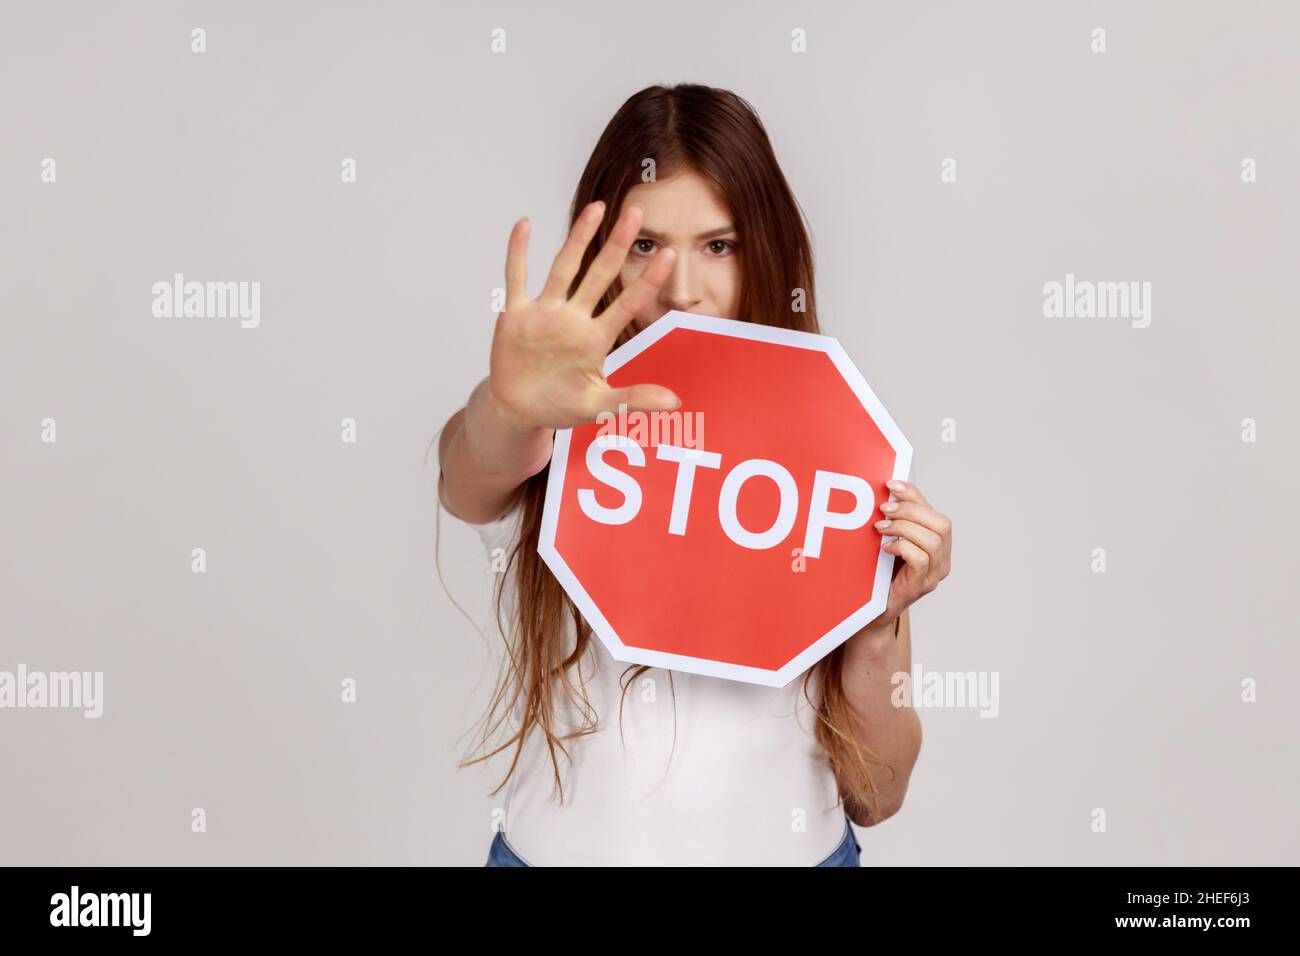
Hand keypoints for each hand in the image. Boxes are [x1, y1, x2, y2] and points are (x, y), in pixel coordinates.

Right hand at [488, 201, 679, 430]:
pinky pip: (517, 278)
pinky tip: (524, 224)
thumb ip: (634, 400)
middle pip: (600, 274)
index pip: (627, 304)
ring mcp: (545, 313)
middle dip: (618, 244)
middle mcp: (574, 318)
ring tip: (597, 208)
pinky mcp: (516, 315)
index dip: (647, 280)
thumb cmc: (559, 407)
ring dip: (578, 238)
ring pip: (564, 267)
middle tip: (637, 212)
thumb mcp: (599, 406)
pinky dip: (518, 252)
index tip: (669, 255)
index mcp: (596, 339)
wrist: (518, 410)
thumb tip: (675, 402)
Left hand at [866, 479, 952, 632]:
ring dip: (904, 528)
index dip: (915, 495)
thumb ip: (896, 521)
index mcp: (939, 546)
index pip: (936, 514)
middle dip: (911, 510)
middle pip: (941, 524)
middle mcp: (942, 561)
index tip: (892, 484)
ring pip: (933, 541)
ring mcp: (934, 576)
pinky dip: (902, 547)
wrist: (870, 612)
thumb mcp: (891, 542)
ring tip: (881, 528)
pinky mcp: (920, 587)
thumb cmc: (880, 575)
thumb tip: (887, 491)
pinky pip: (920, 560)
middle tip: (883, 509)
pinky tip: (885, 548)